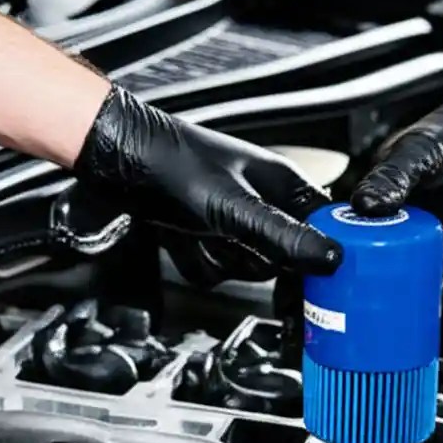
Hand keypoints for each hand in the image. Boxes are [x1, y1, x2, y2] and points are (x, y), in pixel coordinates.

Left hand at [74, 84, 341, 286]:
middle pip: (284, 261)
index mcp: (282, 184)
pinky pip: (216, 271)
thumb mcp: (233, 208)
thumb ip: (283, 236)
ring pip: (247, 271)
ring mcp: (233, 222)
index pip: (326, 230)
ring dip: (219, 261)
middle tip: (231, 241)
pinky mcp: (206, 236)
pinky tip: (182, 240)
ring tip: (198, 233)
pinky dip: (196, 263)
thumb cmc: (168, 164)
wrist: (111, 161)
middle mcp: (263, 203)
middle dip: (252, 259)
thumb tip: (331, 257)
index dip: (321, 258)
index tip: (312, 281)